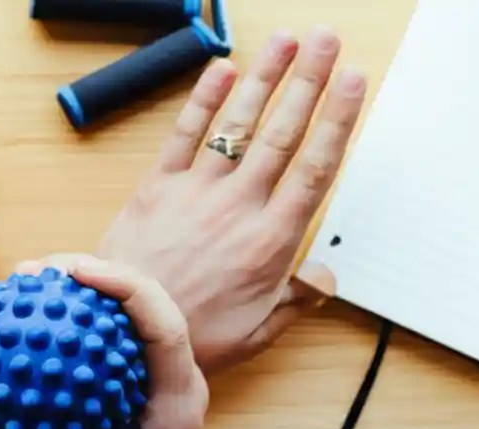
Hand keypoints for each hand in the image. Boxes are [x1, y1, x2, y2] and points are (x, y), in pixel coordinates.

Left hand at [99, 28, 364, 373]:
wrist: (124, 330)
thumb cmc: (189, 339)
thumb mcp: (256, 334)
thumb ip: (296, 301)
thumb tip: (326, 278)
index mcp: (270, 242)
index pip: (315, 168)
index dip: (338, 119)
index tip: (354, 82)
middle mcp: (238, 208)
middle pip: (284, 134)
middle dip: (310, 81)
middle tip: (329, 40)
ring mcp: (196, 193)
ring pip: (240, 125)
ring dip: (266, 78)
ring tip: (288, 40)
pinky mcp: (156, 188)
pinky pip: (184, 135)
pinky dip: (204, 100)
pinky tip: (223, 69)